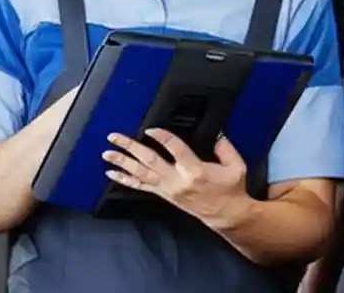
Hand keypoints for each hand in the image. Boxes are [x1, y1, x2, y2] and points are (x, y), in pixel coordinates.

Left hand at [103, 128, 252, 225]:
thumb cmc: (230, 190)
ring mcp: (168, 189)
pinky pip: (141, 187)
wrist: (226, 215)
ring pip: (141, 174)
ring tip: (108, 153)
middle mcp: (177, 181)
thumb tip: (215, 131)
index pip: (175, 150)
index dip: (162, 137)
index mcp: (195, 171)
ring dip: (123, 163)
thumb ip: (225, 147)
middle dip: (131, 148)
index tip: (151, 129)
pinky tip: (112, 174)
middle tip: (116, 137)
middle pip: (150, 161)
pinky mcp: (164, 195)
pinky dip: (125, 180)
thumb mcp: (235, 166)